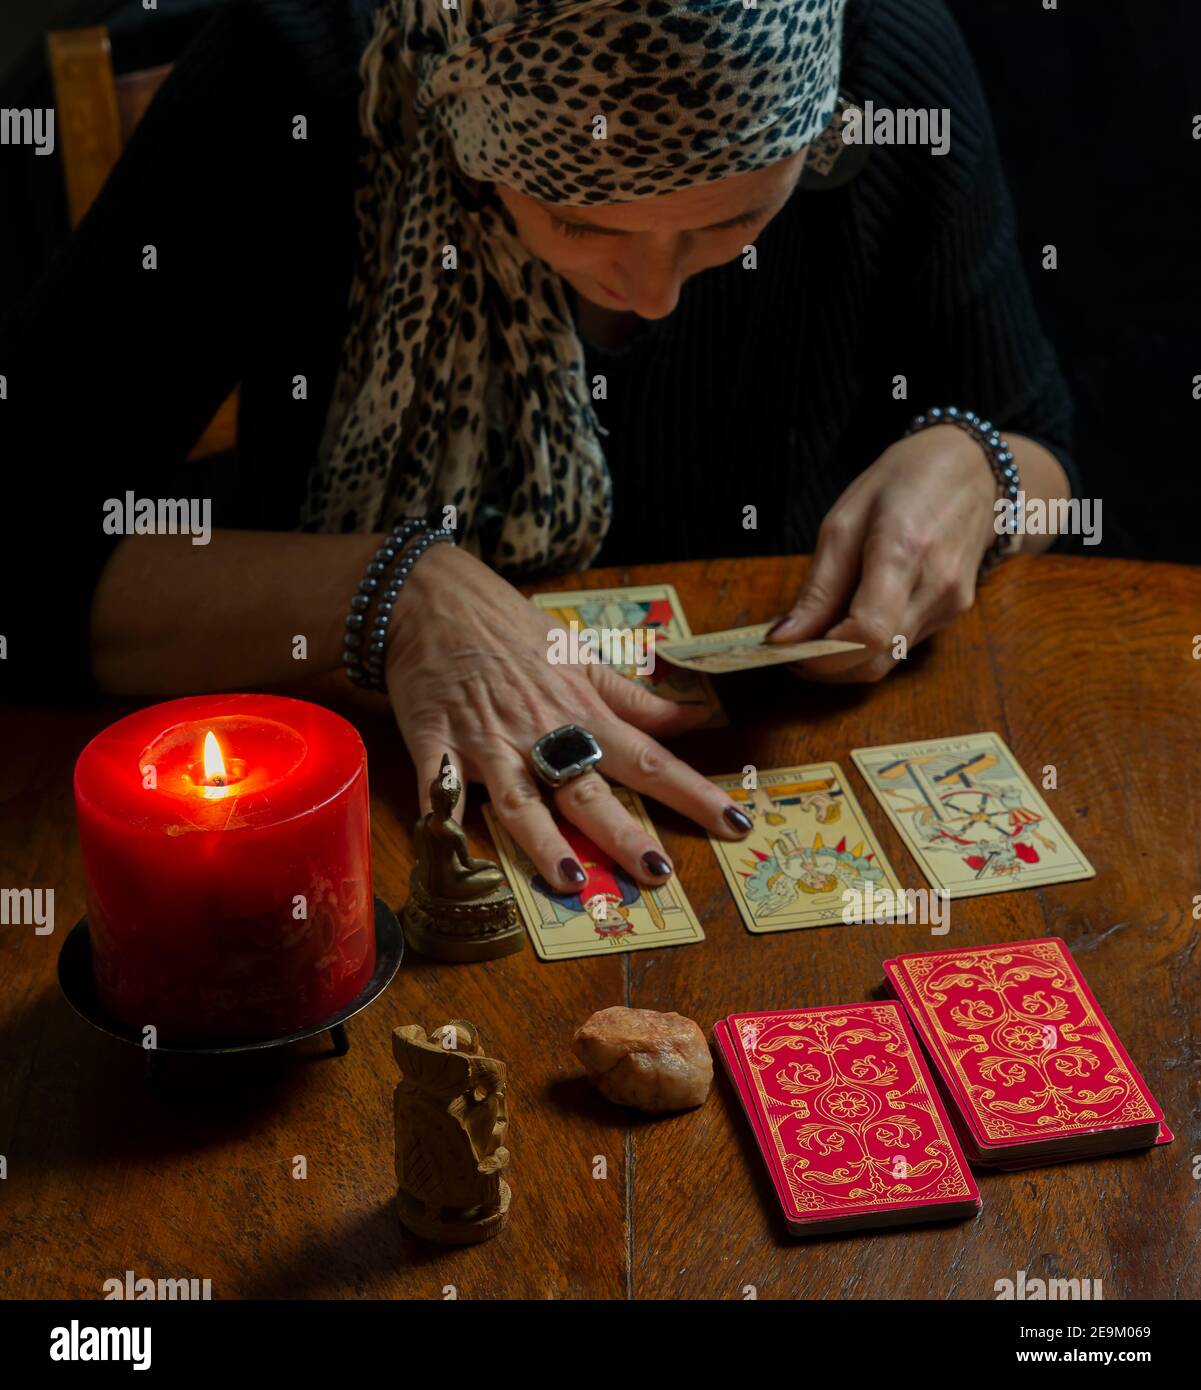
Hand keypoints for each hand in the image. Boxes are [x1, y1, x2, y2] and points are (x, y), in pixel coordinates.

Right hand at [384, 543, 753, 892]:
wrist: (433, 597)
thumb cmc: (511, 627)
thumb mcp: (580, 655)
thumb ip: (635, 698)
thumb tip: (695, 717)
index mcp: (581, 710)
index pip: (649, 757)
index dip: (693, 792)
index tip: (734, 821)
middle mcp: (540, 731)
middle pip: (588, 789)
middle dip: (624, 832)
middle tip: (658, 872)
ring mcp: (487, 741)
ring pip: (519, 800)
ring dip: (542, 841)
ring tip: (569, 879)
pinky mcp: (435, 743)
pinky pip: (440, 787)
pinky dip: (443, 817)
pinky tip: (452, 850)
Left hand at [766, 426, 1000, 681]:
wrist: (973, 469)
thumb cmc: (904, 482)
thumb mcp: (845, 521)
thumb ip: (818, 587)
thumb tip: (784, 637)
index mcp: (904, 551)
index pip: (867, 633)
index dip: (822, 655)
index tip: (786, 649)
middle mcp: (936, 587)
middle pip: (874, 660)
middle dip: (825, 666)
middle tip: (789, 648)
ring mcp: (951, 604)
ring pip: (887, 660)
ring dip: (845, 658)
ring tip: (817, 629)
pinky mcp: (954, 613)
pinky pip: (902, 645)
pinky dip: (869, 644)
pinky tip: (852, 617)